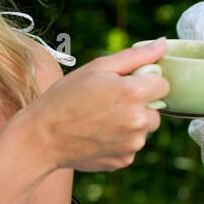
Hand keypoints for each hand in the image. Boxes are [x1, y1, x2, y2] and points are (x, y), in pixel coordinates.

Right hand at [13, 39, 171, 172]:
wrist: (40, 139)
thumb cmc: (65, 98)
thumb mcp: (97, 68)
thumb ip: (136, 56)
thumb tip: (162, 44)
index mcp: (135, 94)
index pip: (163, 84)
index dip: (146, 82)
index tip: (126, 84)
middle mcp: (140, 121)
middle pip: (156, 108)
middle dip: (140, 104)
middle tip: (109, 103)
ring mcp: (133, 144)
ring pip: (144, 128)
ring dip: (131, 123)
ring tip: (101, 120)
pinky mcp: (124, 160)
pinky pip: (131, 146)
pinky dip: (120, 141)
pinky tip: (97, 135)